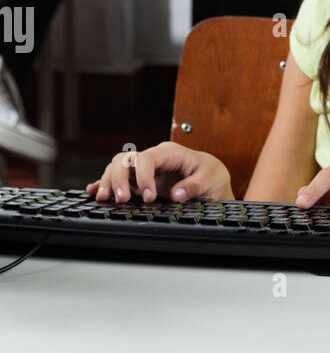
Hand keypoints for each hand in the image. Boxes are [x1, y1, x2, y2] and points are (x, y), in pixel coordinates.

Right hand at [86, 142, 231, 203]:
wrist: (212, 180)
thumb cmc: (212, 175)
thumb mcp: (211, 179)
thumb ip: (194, 185)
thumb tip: (175, 193)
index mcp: (170, 153)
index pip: (147, 158)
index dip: (143, 176)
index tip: (149, 197)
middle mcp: (153, 158)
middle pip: (125, 159)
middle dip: (118, 178)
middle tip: (121, 200)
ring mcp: (144, 170)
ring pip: (117, 168)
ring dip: (108, 182)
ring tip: (104, 200)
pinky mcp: (140, 181)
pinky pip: (118, 179)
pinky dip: (104, 184)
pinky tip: (94, 193)